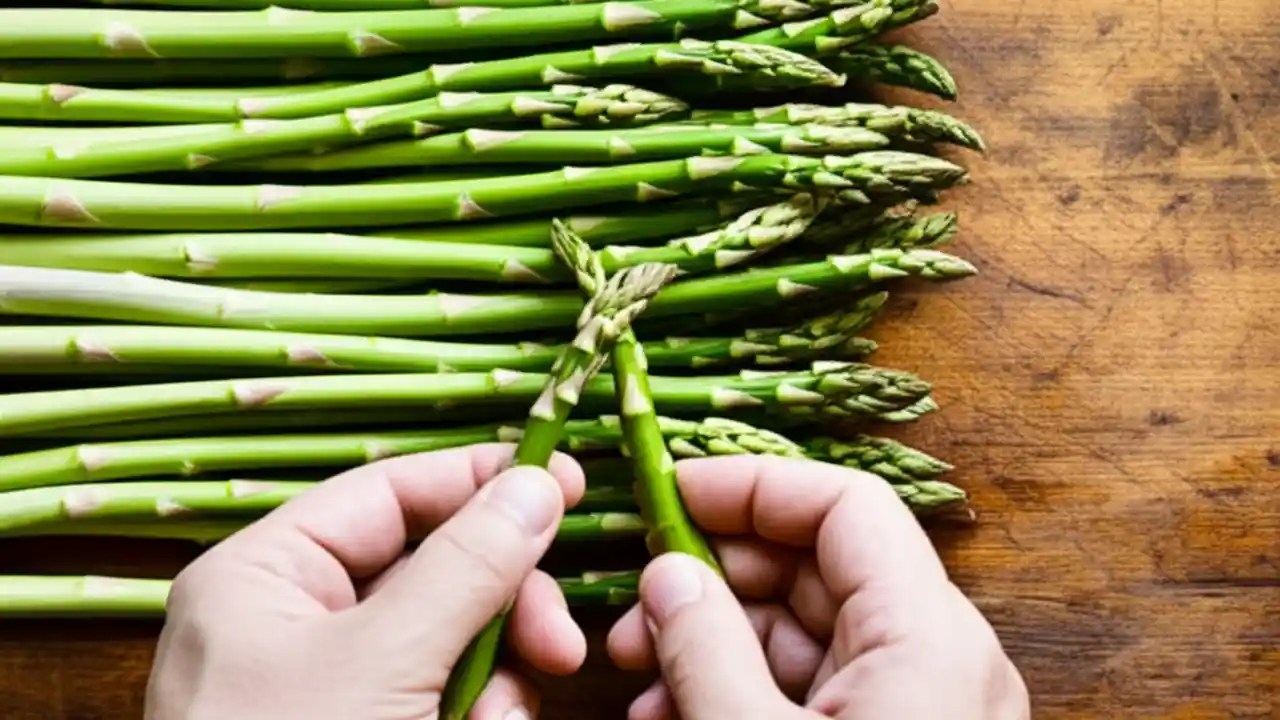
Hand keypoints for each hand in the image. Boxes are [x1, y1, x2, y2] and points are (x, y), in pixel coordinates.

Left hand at [145, 444, 587, 719]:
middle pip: (432, 566)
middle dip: (504, 604)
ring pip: (453, 637)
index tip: (567, 481)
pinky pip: (445, 696)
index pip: (389, 492)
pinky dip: (479, 716)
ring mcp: (332, 685)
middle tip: (560, 641)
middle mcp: (295, 622)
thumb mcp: (383, 662)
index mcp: (266, 576)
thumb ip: (467, 567)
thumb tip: (538, 484)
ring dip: (496, 678)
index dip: (480, 480)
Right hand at [607, 455, 1028, 719]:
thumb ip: (704, 650)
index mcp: (931, 639)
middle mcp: (940, 661)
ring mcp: (922, 706)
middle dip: (714, 578)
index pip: (847, 504)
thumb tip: (669, 575)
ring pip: (808, 634)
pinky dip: (745, 689)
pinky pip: (816, 690)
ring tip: (638, 678)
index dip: (753, 485)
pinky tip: (674, 711)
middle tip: (635, 608)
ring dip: (714, 643)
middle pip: (820, 566)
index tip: (668, 494)